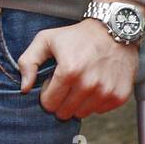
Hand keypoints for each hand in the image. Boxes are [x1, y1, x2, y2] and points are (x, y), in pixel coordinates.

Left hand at [17, 18, 139, 119]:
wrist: (114, 29)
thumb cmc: (77, 35)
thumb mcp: (46, 39)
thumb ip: (28, 62)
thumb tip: (25, 88)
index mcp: (69, 71)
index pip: (49, 104)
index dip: (48, 93)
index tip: (54, 81)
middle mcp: (89, 84)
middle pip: (64, 112)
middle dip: (61, 100)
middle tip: (67, 82)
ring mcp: (106, 91)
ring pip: (81, 114)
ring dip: (78, 102)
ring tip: (82, 81)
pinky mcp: (119, 95)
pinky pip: (99, 111)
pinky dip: (95, 101)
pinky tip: (96, 83)